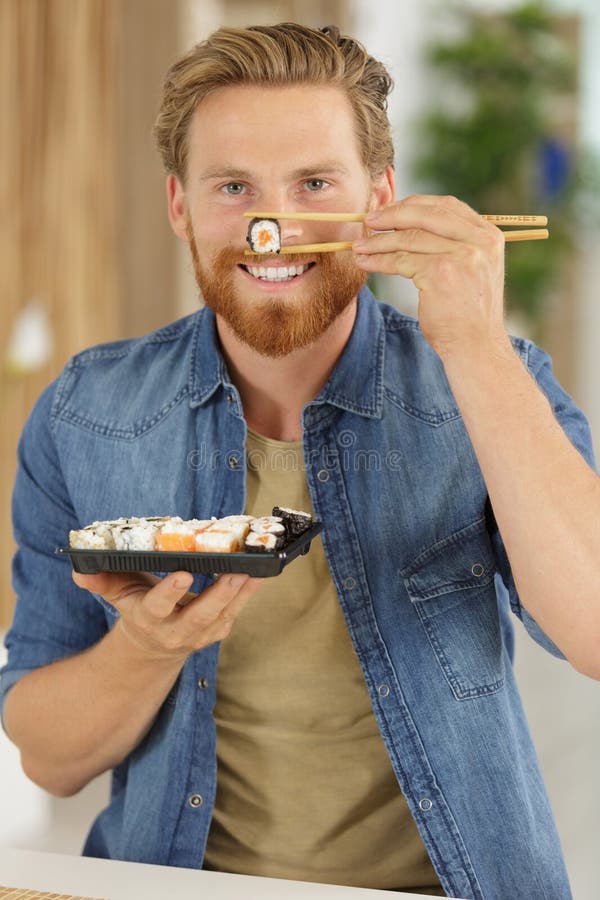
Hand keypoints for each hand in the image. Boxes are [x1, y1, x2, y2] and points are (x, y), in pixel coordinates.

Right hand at [72, 569, 261, 660]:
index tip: (183, 574)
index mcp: (148, 619)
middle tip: (234, 573)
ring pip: (223, 615)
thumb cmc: (137, 606)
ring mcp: (200, 634)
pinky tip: (260, 572)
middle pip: (198, 617)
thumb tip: (81, 569)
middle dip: (217, 595)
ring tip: (256, 570)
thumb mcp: (118, 594)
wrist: (153, 646)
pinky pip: (236, 612)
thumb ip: (102, 580)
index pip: (158, 607)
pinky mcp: (217, 631)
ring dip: (241, 593)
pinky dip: (249, 593)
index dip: (170, 593)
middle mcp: (175, 631)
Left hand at [353, 195, 508, 359]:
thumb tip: (411, 223)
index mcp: (488, 235)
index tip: (390, 211)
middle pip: (425, 215)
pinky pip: (400, 260)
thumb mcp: (471, 269)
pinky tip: (366, 263)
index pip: (446, 206)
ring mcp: (461, 256)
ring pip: (409, 238)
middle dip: (392, 216)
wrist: (476, 347)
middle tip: (368, 221)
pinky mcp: (440, 273)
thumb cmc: (467, 313)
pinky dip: (379, 261)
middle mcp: (478, 241)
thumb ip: (454, 244)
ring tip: (359, 247)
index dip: (413, 205)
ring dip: (378, 241)